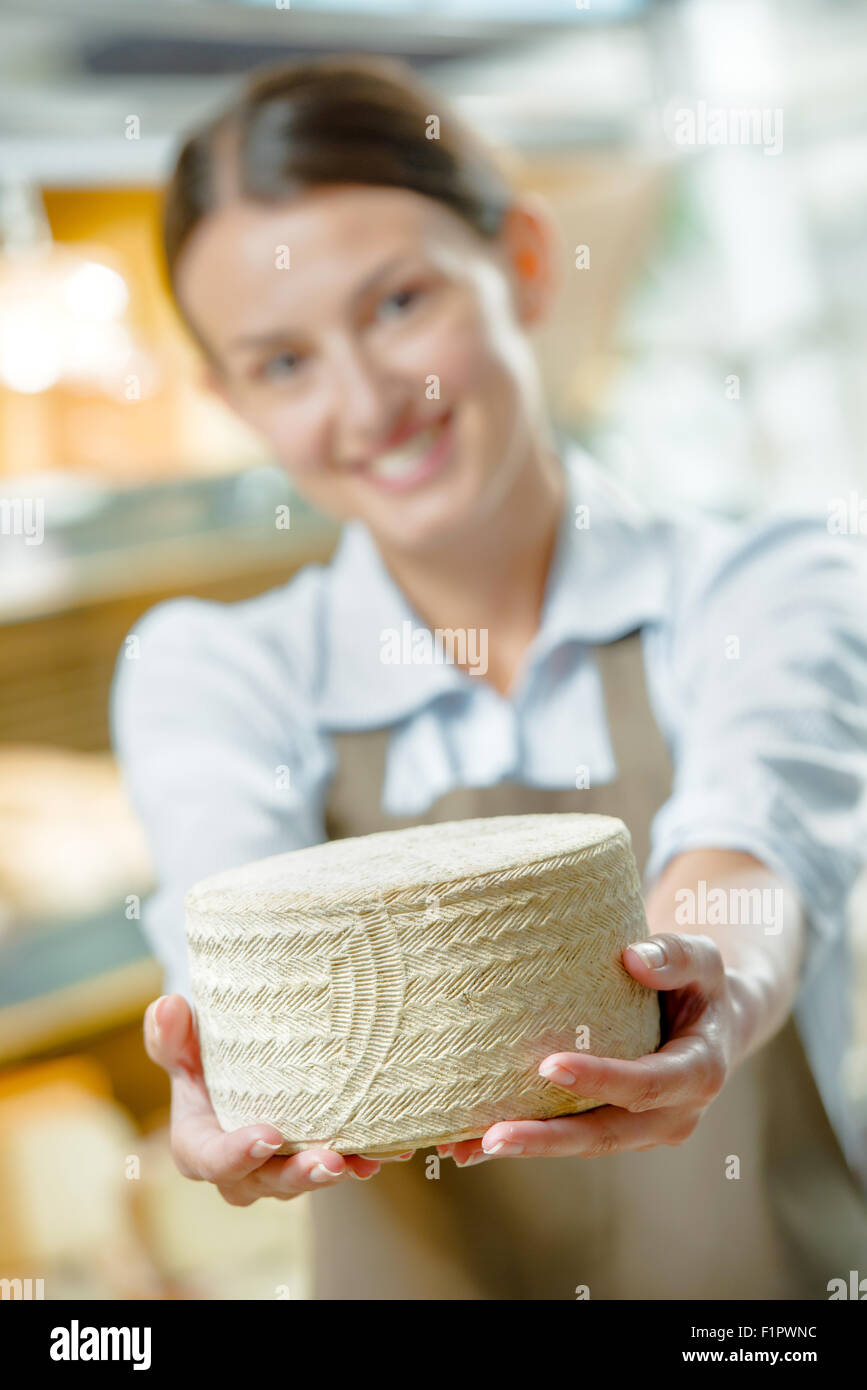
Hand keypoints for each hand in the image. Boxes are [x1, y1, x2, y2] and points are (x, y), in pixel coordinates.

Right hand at [143, 994, 412, 1204]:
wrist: (237, 1064)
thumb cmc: (203, 1056)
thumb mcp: (184, 1043)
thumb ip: (171, 1034)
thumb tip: (169, 1007)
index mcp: (199, 1146)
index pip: (212, 1159)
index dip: (238, 1154)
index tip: (268, 1135)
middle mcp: (239, 1169)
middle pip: (266, 1182)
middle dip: (298, 1175)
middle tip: (329, 1161)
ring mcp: (276, 1169)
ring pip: (303, 1181)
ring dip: (334, 1174)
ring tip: (364, 1160)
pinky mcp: (309, 1160)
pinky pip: (336, 1168)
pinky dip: (360, 1160)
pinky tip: (385, 1151)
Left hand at [439, 933, 741, 1166]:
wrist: (715, 1021)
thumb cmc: (703, 982)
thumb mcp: (703, 958)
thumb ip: (674, 956)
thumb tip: (631, 957)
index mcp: (698, 1073)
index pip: (645, 1083)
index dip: (600, 1079)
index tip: (550, 1065)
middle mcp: (673, 1115)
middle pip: (606, 1134)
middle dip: (548, 1138)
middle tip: (492, 1136)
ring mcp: (644, 1131)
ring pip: (583, 1145)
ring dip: (528, 1147)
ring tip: (465, 1147)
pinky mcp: (619, 1130)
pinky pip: (573, 1139)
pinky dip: (528, 1140)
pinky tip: (471, 1146)